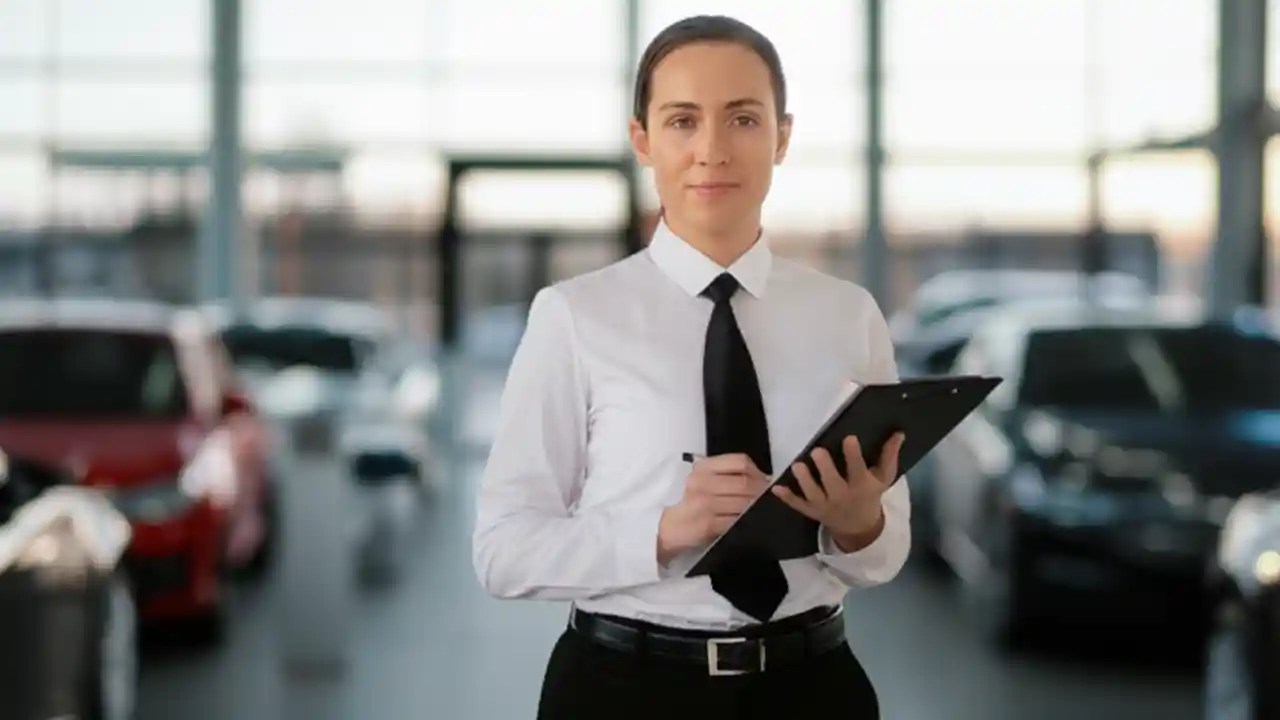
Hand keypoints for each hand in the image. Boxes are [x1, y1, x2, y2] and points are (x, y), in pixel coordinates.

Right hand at [657, 453, 769, 565]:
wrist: (667, 528)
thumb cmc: (689, 503)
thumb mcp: (703, 481)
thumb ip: (727, 476)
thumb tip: (763, 479)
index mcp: (702, 467)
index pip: (739, 462)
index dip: (758, 472)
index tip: (765, 482)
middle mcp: (701, 482)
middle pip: (744, 482)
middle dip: (762, 491)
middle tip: (770, 498)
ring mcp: (704, 503)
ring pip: (744, 502)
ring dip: (757, 507)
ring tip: (763, 510)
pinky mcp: (707, 524)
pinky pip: (737, 520)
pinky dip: (748, 521)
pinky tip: (751, 522)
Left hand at [771, 433, 905, 552]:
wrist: (859, 528)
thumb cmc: (871, 496)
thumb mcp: (883, 478)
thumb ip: (889, 455)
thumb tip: (899, 433)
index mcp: (862, 486)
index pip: (857, 469)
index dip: (853, 455)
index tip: (849, 438)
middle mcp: (842, 496)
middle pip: (832, 482)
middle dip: (825, 468)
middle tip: (817, 451)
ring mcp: (825, 505)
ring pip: (812, 493)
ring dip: (804, 481)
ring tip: (797, 466)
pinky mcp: (811, 511)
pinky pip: (798, 505)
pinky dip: (788, 498)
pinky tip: (776, 488)